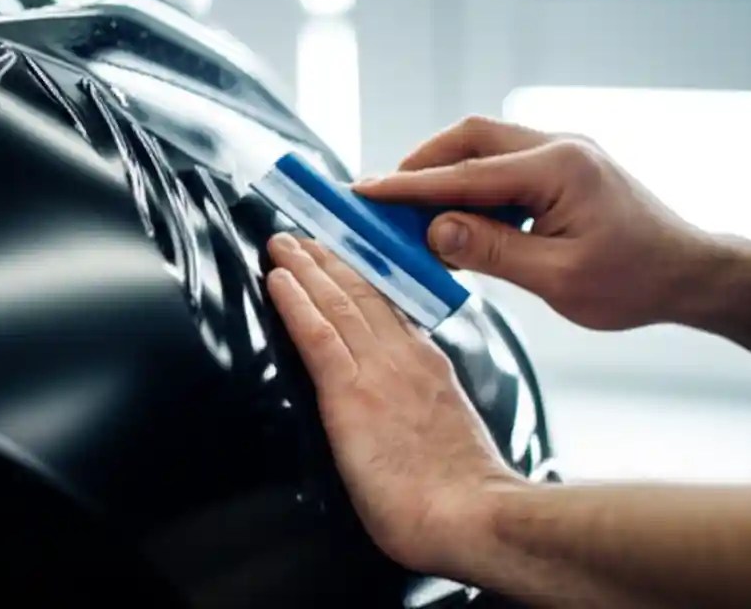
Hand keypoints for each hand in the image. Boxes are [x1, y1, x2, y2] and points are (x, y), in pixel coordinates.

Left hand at [265, 233, 523, 577]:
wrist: (473, 515)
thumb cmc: (463, 495)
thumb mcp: (447, 430)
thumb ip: (424, 407)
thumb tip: (406, 410)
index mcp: (427, 365)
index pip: (388, 307)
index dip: (359, 278)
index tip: (340, 257)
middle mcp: (404, 357)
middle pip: (361, 293)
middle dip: (328, 260)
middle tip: (303, 236)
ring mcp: (378, 370)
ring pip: (336, 302)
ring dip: (305, 268)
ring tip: (282, 243)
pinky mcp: (352, 394)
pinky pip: (317, 334)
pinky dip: (295, 301)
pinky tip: (277, 279)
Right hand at [355, 116, 720, 329]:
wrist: (692, 274)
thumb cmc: (636, 281)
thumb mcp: (559, 277)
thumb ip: (491, 250)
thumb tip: (433, 230)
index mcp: (558, 168)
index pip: (466, 173)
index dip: (409, 185)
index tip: (365, 190)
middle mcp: (560, 146)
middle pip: (471, 138)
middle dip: (424, 164)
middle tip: (387, 199)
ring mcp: (565, 153)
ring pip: (487, 146)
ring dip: (449, 174)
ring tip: (420, 214)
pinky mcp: (567, 168)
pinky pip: (506, 164)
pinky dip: (475, 185)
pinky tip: (464, 220)